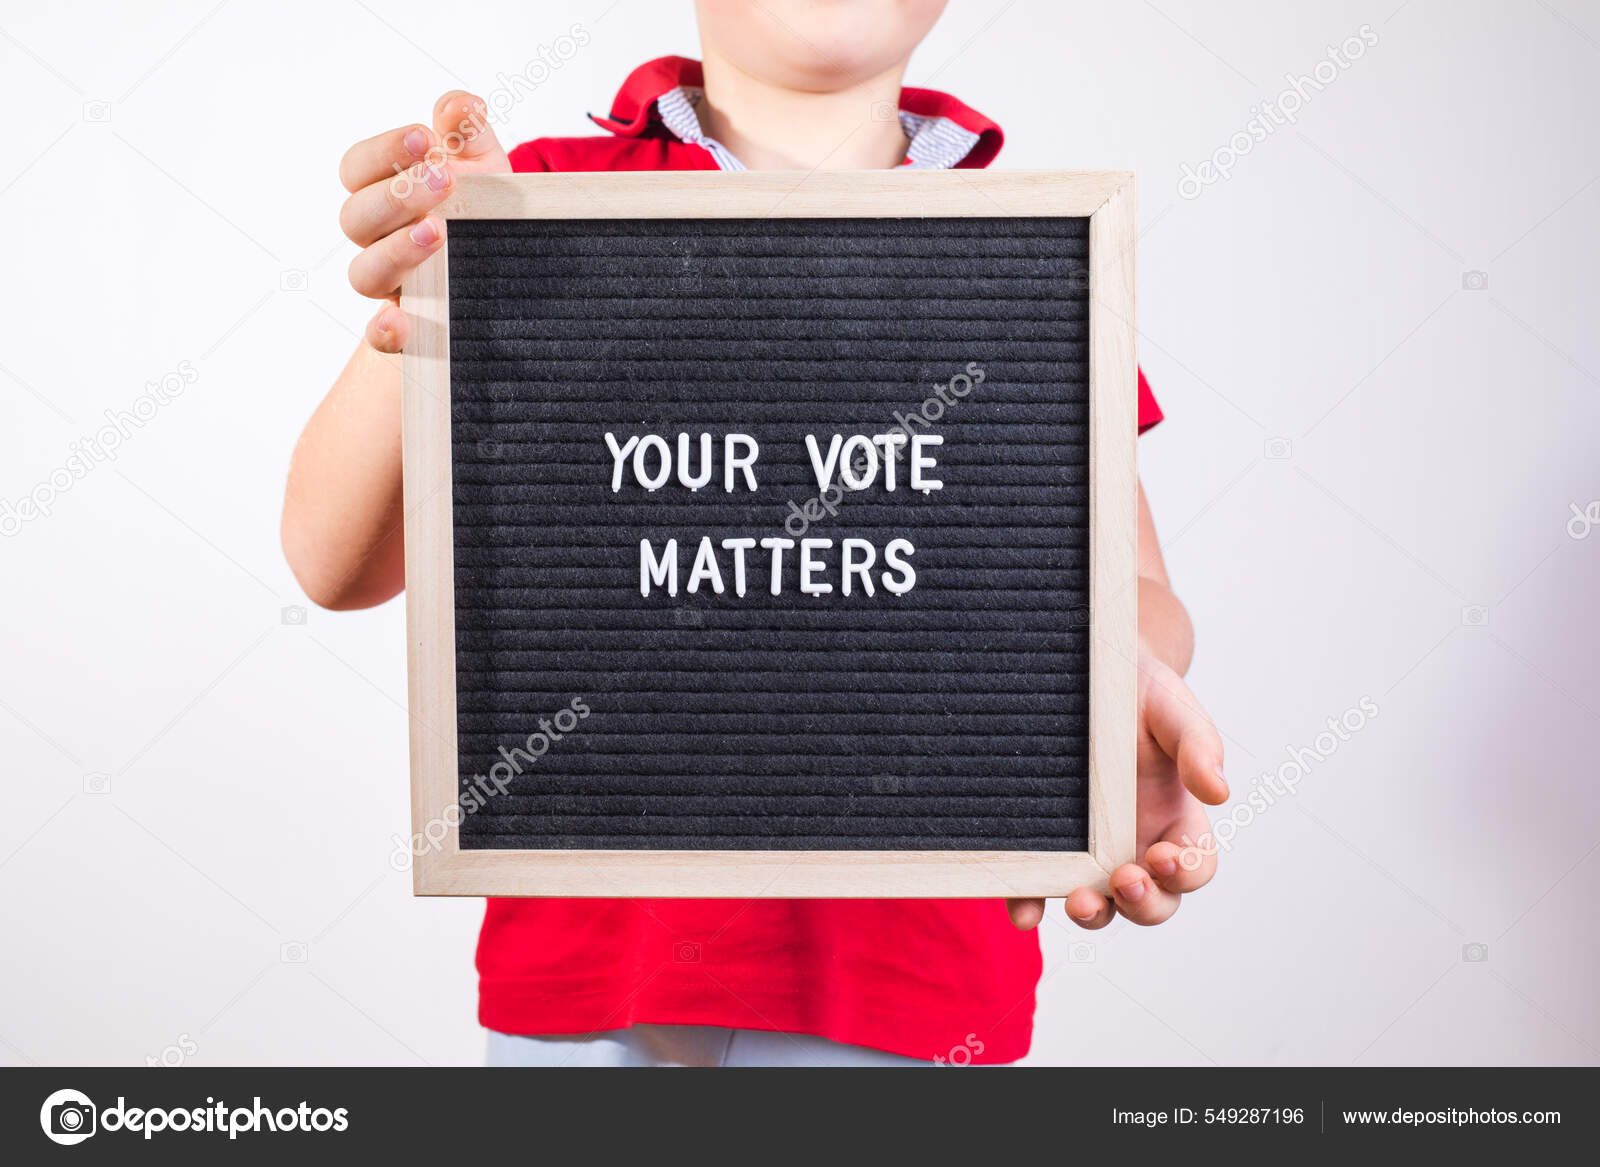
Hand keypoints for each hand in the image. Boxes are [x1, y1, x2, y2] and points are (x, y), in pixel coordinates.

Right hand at [338, 91, 510, 352]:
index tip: (426, 138)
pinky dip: (386, 332)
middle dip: (396, 196)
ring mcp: (391, 283)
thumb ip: (467, 131)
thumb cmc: (482, 207)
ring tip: (437, 232)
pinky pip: (382, 337)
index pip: (357, 167)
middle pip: (356, 217)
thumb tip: (459, 107)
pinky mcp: (412, 326)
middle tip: (444, 180)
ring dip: (395, 250)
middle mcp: (377, 238)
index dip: (384, 150)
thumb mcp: (482, 164)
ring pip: (363, 273)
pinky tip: (400, 322)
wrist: (511, 266)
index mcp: (381, 190)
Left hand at [1008, 650, 1227, 930]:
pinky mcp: (1043, 844)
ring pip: (1098, 904)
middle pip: (1150, 901)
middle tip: (1124, 881)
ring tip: (1079, 902)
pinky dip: (1031, 906)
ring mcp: (1087, 849)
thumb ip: (1198, 746)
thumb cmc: (1140, 696)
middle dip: (1142, 903)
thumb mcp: (1172, 712)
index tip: (1162, 857)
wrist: (1085, 671)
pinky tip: (1024, 913)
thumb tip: (1219, 792)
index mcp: (1175, 819)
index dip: (1184, 873)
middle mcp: (1133, 843)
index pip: (1193, 866)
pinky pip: (1037, 886)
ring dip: (1092, 913)